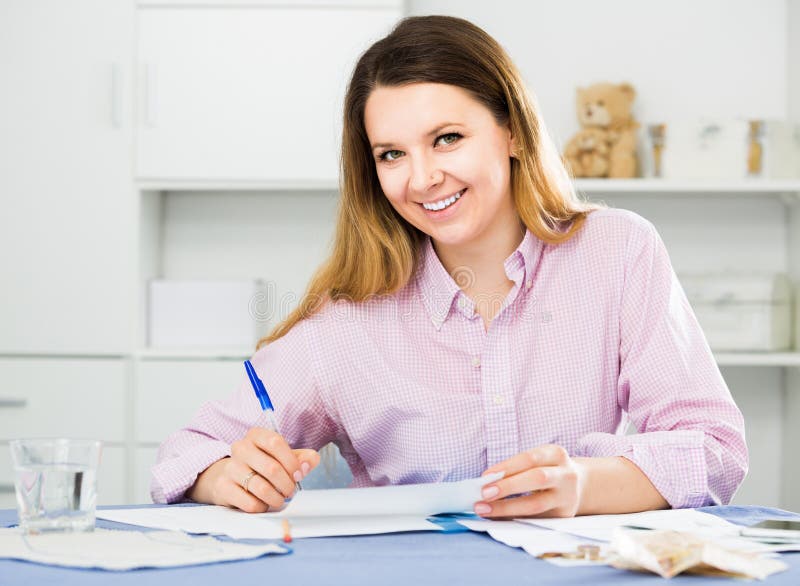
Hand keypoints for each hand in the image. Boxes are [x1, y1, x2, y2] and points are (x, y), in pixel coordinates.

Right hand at [192, 428, 319, 512]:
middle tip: (291, 491)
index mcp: (256, 435)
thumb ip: (302, 458)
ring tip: (279, 499)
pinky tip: (263, 503)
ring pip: (262, 488)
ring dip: (277, 498)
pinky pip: (250, 503)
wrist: (227, 476)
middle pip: (271, 468)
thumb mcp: (283, 457)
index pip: (276, 443)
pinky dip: (262, 507)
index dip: (291, 462)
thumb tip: (308, 464)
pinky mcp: (223, 487)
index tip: (299, 474)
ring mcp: (230, 467)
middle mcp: (241, 448)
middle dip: (287, 484)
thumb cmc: (261, 465)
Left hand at [474, 444, 585, 518]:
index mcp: (556, 454)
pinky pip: (535, 519)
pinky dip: (513, 519)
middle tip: (484, 493)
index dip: (507, 467)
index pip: (530, 458)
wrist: (578, 486)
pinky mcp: (563, 516)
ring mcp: (567, 497)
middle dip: (508, 486)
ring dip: (507, 508)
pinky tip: (497, 518)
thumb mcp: (538, 461)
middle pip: (537, 478)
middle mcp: (566, 475)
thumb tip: (484, 483)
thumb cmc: (547, 470)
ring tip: (484, 509)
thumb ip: (516, 470)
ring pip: (537, 504)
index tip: (485, 476)